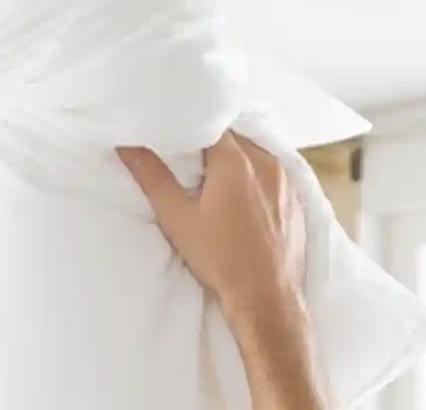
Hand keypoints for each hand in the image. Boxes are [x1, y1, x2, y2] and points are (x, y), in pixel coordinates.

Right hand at [116, 131, 305, 318]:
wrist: (266, 299)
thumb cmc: (220, 259)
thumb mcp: (177, 217)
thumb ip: (152, 176)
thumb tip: (128, 145)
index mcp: (236, 162)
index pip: (213, 125)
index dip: (193, 126)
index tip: (177, 134)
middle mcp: (267, 164)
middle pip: (236, 138)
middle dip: (214, 143)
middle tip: (191, 157)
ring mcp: (287, 183)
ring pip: (257, 155)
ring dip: (238, 160)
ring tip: (216, 177)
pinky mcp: (298, 203)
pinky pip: (275, 176)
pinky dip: (258, 178)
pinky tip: (244, 197)